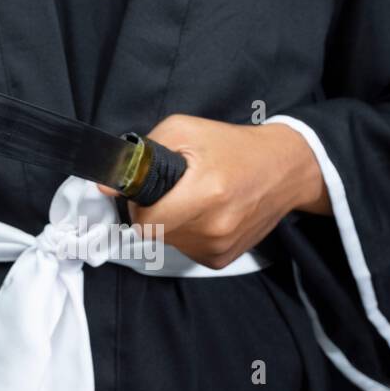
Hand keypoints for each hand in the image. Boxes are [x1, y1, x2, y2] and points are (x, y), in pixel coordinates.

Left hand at [107, 115, 330, 268]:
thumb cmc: (233, 146)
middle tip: (173, 191)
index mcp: (206, 193)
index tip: (146, 192)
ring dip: (171, 224)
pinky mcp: (223, 259)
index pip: (146, 221)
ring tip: (194, 200)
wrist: (283, 169)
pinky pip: (186, 251)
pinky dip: (188, 235)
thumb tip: (106, 183)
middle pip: (154, 233)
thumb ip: (140, 155)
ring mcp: (220, 247)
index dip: (139, 205)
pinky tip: (206, 215)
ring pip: (169, 243)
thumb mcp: (184, 131)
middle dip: (154, 212)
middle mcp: (215, 227)